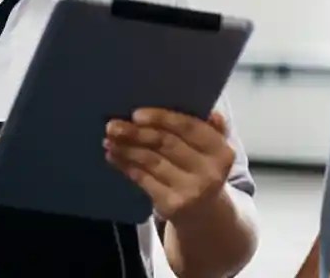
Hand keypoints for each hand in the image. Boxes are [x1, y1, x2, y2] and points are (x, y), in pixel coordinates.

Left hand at [104, 109, 234, 223]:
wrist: (204, 215)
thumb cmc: (201, 169)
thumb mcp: (212, 149)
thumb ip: (210, 128)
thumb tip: (212, 114)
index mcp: (221, 151)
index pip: (189, 128)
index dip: (162, 119)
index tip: (136, 114)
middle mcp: (210, 172)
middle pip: (166, 144)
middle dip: (136, 133)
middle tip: (112, 125)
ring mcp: (191, 191)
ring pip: (152, 161)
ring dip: (126, 148)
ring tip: (108, 139)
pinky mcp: (172, 206)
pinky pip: (144, 180)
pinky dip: (126, 166)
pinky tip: (113, 156)